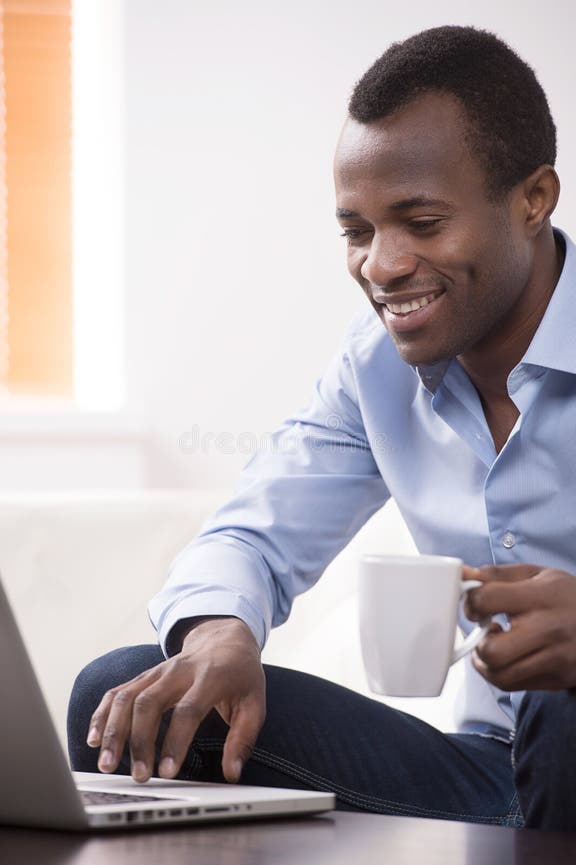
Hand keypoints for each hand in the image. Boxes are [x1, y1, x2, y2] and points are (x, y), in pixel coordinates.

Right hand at [86, 617, 265, 783]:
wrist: (224, 638)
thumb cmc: (240, 675)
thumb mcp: (254, 702)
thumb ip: (243, 738)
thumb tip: (232, 772)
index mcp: (210, 677)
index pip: (188, 710)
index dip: (175, 741)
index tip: (167, 772)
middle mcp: (178, 671)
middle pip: (149, 703)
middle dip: (139, 741)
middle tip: (139, 776)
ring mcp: (157, 672)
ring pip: (127, 697)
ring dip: (114, 731)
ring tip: (107, 764)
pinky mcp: (144, 676)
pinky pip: (117, 692)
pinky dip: (102, 715)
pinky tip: (94, 739)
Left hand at [462, 563, 575, 691]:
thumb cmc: (567, 596)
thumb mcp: (537, 575)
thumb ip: (497, 574)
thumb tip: (463, 574)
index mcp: (541, 596)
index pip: (487, 599)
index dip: (471, 602)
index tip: (476, 604)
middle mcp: (549, 629)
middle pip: (492, 649)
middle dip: (480, 641)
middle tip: (487, 630)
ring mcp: (556, 658)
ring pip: (499, 675)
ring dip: (486, 662)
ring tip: (494, 645)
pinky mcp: (558, 679)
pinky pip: (513, 685)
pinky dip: (499, 674)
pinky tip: (506, 658)